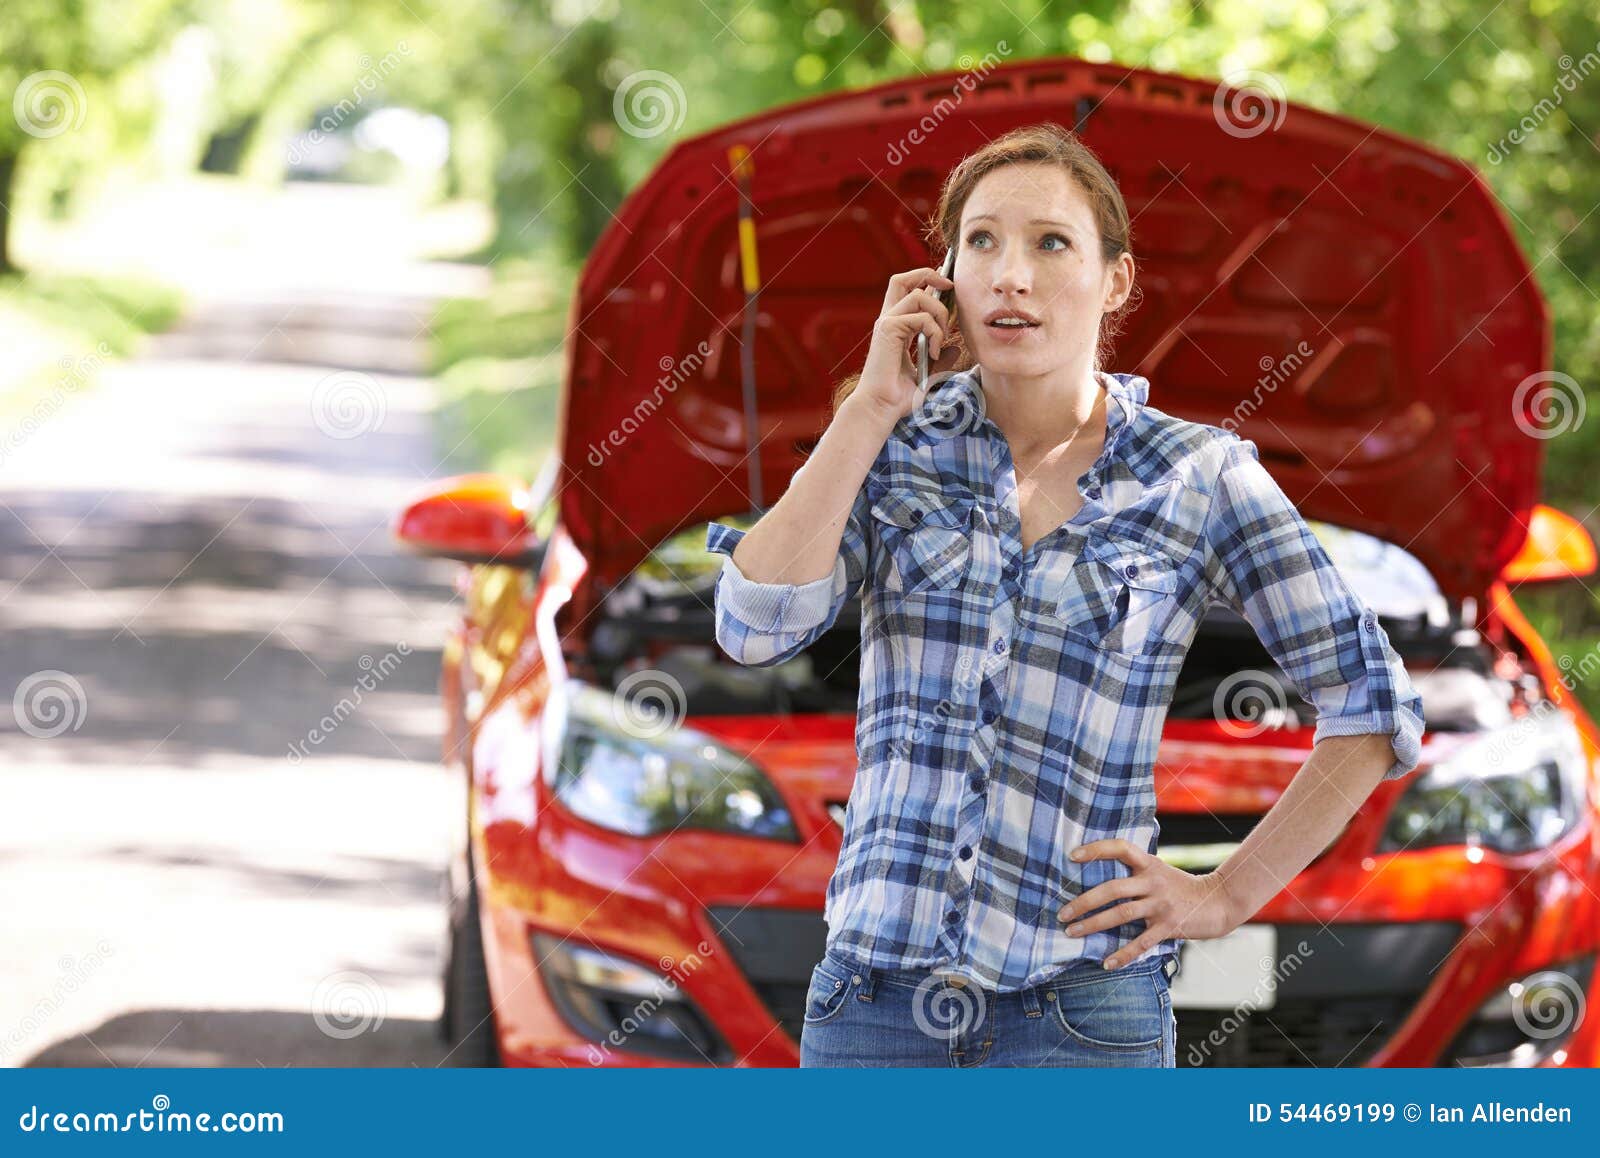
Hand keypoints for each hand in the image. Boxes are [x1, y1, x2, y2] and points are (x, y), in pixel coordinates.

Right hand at [855, 265, 961, 420]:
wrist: (881, 409)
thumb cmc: (897, 397)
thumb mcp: (926, 375)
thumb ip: (940, 360)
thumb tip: (955, 348)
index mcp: (895, 327)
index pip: (907, 290)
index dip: (927, 282)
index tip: (948, 290)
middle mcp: (888, 321)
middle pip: (902, 279)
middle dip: (929, 274)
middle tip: (949, 287)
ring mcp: (886, 324)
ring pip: (919, 295)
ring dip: (939, 313)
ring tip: (942, 338)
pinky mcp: (888, 330)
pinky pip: (921, 318)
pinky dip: (934, 332)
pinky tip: (934, 352)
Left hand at [1056, 839, 1240, 968]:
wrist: (1220, 901)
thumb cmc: (1181, 887)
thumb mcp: (1159, 870)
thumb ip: (1135, 871)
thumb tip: (1099, 875)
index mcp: (1149, 864)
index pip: (1120, 848)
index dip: (1096, 849)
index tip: (1072, 856)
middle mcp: (1153, 882)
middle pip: (1112, 889)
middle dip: (1084, 901)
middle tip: (1062, 913)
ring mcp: (1161, 904)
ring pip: (1121, 914)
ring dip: (1093, 925)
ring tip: (1072, 932)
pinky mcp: (1169, 926)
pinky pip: (1141, 942)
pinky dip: (1123, 954)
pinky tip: (1107, 963)